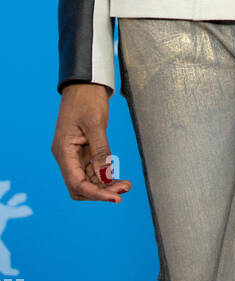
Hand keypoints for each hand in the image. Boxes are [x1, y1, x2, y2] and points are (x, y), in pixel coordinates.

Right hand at [51, 84, 131, 202]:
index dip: (96, 193)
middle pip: (80, 187)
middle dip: (101, 192)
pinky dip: (105, 175)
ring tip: (126, 185)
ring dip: (105, 185)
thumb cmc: (87, 98)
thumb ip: (100, 151)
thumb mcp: (96, 123)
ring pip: (87, 180)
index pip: (76, 183)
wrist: (86, 83)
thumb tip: (106, 177)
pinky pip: (93, 170)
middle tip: (124, 190)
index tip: (115, 197)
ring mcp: (74, 154)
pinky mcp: (84, 150)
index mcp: (63, 151)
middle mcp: (66, 156)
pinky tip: (118, 177)